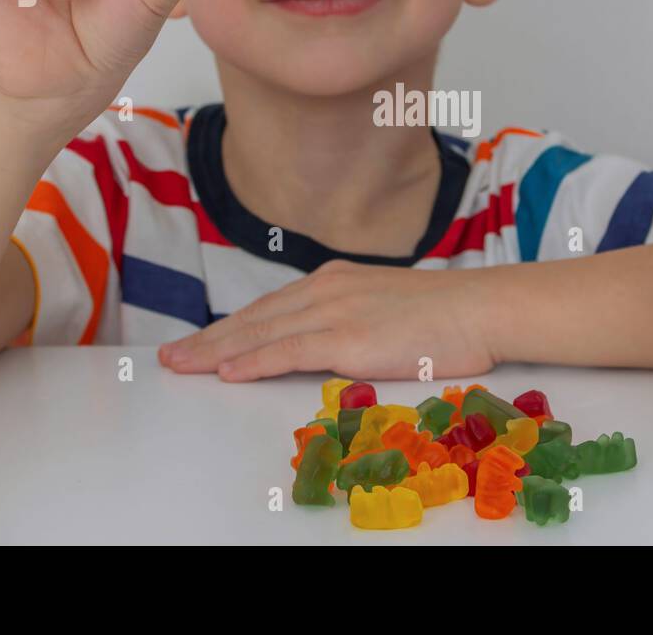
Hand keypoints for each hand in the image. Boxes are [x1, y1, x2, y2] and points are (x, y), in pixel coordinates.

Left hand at [157, 260, 502, 380]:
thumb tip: (330, 346)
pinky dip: (252, 361)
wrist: (482, 307)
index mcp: (334, 280)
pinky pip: (287, 351)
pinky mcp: (346, 337)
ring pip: (260, 333)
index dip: (230, 326)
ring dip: (215, 352)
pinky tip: (226, 372)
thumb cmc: (447, 315)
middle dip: (208, 339)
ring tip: (180, 366)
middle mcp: (325, 289)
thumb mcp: (387, 308)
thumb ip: (352, 321)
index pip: (270, 307)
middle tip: (170, 357)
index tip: (201, 342)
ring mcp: (334, 310)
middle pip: (254, 318)